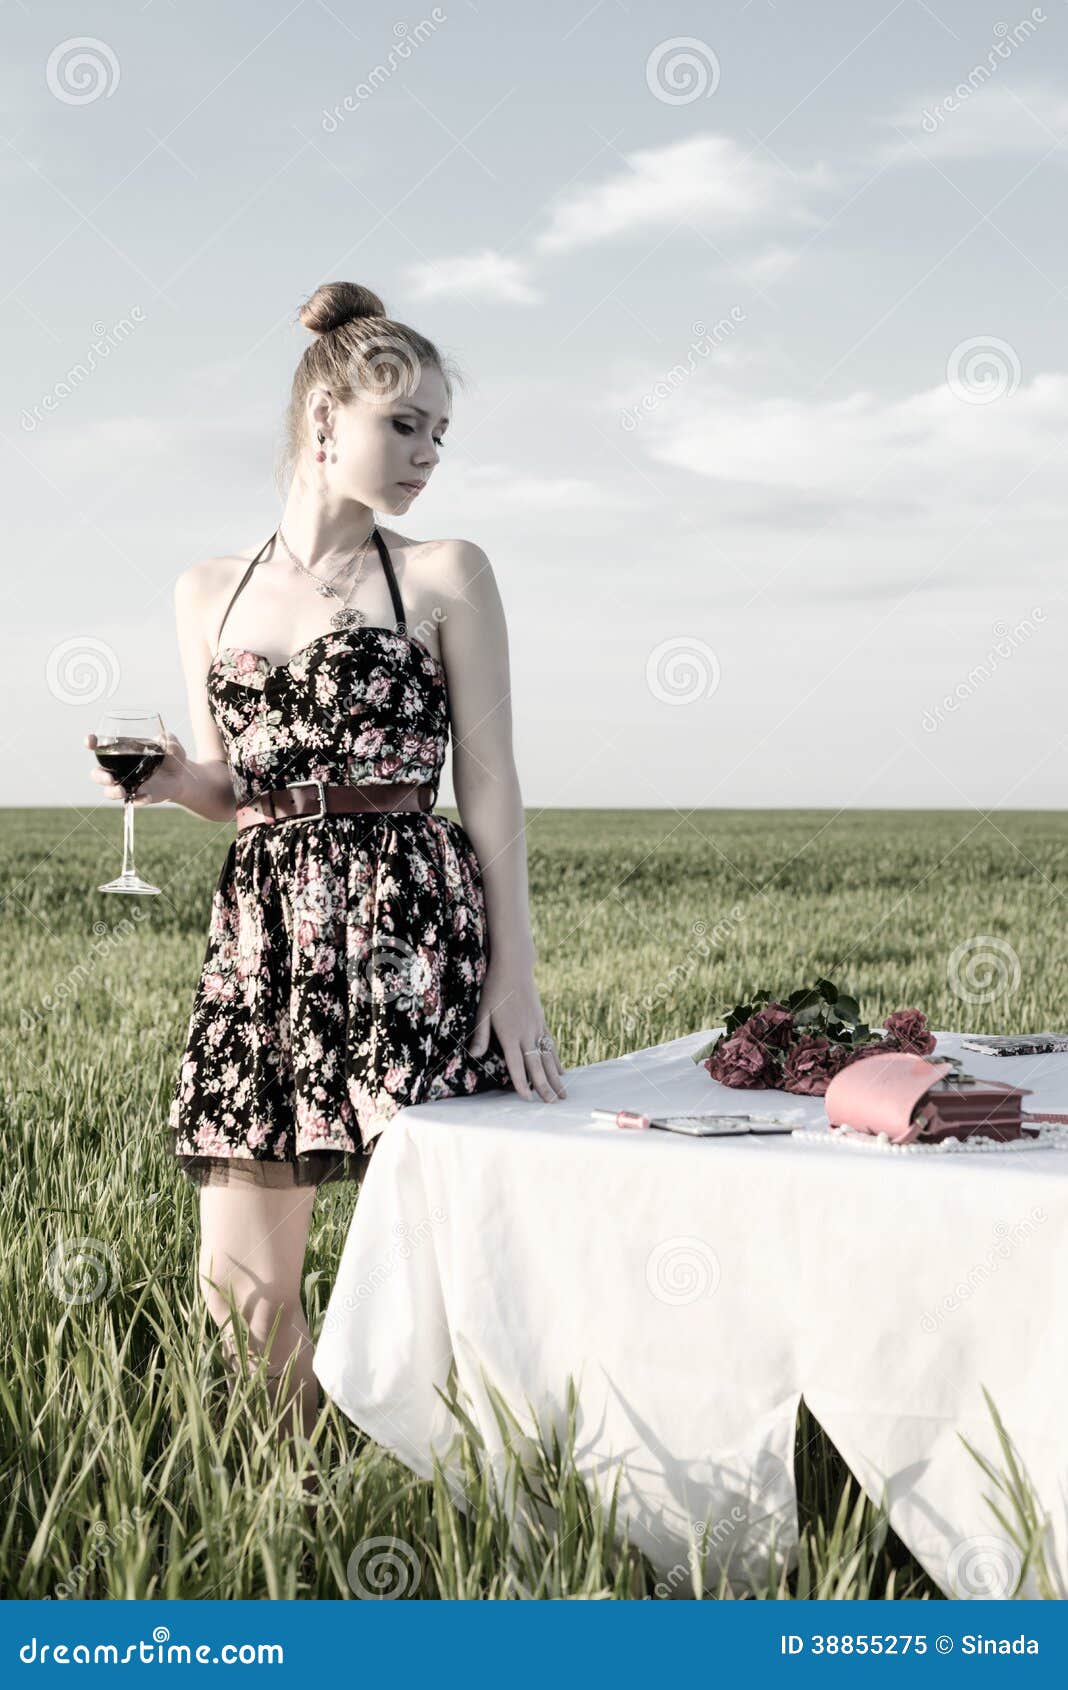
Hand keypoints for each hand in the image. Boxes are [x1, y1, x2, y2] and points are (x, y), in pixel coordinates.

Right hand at [86, 730, 190, 806]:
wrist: (181, 776)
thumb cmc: (170, 755)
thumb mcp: (172, 744)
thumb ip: (169, 741)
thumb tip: (167, 744)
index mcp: (122, 750)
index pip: (100, 746)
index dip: (91, 743)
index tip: (90, 741)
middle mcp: (119, 769)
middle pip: (98, 773)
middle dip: (99, 776)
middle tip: (110, 777)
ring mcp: (127, 784)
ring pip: (109, 791)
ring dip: (112, 792)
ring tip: (122, 790)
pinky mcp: (139, 796)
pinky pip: (133, 801)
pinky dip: (139, 800)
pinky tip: (147, 796)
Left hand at [468, 961, 566, 1102]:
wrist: (514, 968)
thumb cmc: (494, 989)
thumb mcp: (482, 1011)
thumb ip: (481, 1035)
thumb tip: (474, 1055)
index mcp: (510, 1034)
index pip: (516, 1064)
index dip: (521, 1082)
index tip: (527, 1099)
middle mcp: (526, 1033)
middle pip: (537, 1065)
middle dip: (544, 1087)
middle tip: (552, 1104)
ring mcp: (537, 1028)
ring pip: (548, 1058)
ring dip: (556, 1078)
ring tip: (563, 1095)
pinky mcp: (541, 1022)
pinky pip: (551, 1045)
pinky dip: (556, 1060)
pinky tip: (561, 1071)